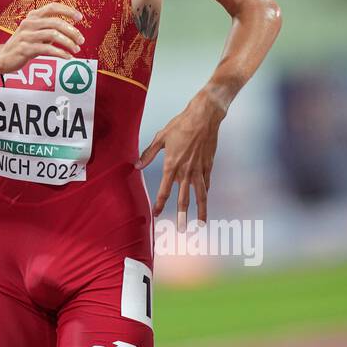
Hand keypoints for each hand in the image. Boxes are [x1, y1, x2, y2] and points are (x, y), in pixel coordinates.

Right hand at [0, 2, 83, 75]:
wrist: (3, 58)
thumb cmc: (24, 44)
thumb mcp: (37, 33)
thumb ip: (51, 29)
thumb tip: (71, 30)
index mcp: (33, 16)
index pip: (52, 7)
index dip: (67, 10)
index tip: (79, 17)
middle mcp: (29, 23)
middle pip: (56, 22)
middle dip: (72, 31)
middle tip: (81, 40)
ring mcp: (26, 36)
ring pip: (53, 35)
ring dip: (68, 43)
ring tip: (76, 49)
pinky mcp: (25, 49)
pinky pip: (47, 49)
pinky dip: (60, 53)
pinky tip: (67, 57)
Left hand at [136, 92, 224, 226]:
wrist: (204, 118)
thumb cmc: (181, 125)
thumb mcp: (161, 137)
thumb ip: (149, 154)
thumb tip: (137, 165)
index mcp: (172, 165)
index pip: (164, 190)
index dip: (159, 203)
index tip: (156, 213)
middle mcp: (186, 171)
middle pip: (183, 198)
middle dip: (181, 215)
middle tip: (181, 229)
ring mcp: (199, 170)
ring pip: (200, 195)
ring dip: (200, 210)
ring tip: (201, 223)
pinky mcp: (209, 166)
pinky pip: (206, 183)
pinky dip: (205, 193)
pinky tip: (204, 199)